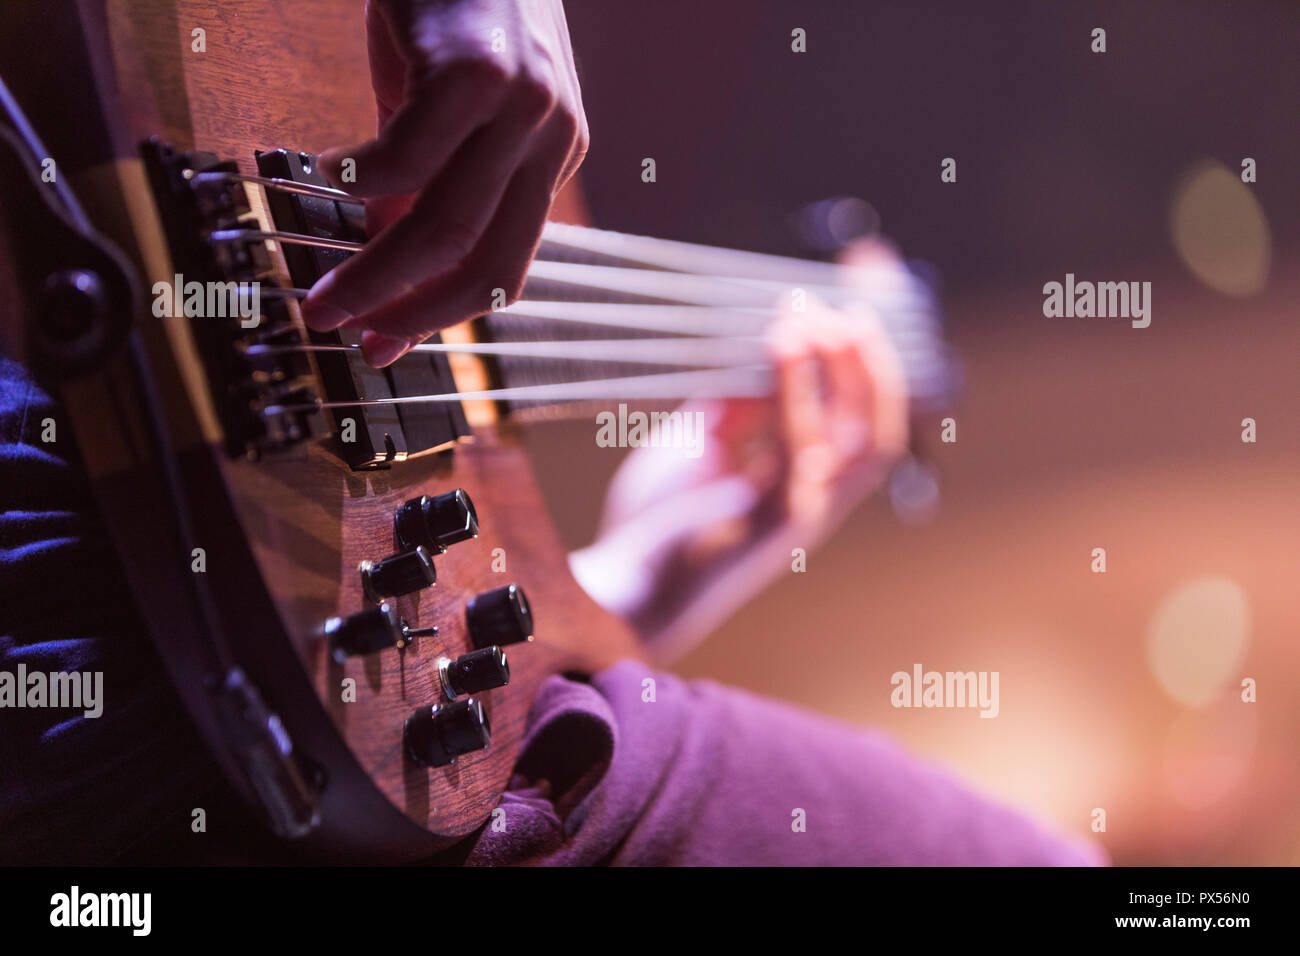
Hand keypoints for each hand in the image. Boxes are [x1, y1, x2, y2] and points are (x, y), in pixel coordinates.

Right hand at [301, 0, 588, 366]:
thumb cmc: (451, 14)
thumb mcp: (450, 116)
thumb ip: (425, 191)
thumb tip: (384, 265)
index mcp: (551, 161)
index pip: (506, 266)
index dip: (443, 316)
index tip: (385, 346)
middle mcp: (552, 140)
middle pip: (482, 261)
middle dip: (406, 312)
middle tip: (341, 330)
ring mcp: (524, 107)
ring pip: (448, 225)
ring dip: (376, 272)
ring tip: (322, 292)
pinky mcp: (478, 71)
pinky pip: (409, 157)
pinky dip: (358, 182)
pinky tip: (323, 181)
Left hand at [572, 239, 910, 656]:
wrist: (618, 587)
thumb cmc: (654, 524)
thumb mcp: (695, 446)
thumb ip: (732, 406)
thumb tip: (755, 353)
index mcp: (801, 484)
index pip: (859, 422)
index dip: (862, 368)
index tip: (837, 311)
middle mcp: (816, 500)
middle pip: (879, 428)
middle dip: (870, 364)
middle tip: (844, 308)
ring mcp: (804, 514)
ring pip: (859, 436)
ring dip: (845, 369)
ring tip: (817, 318)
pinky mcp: (778, 522)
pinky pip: (802, 444)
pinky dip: (797, 389)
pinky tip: (779, 346)